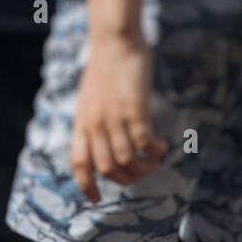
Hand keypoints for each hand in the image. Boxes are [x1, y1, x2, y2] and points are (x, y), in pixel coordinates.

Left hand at [71, 33, 167, 202]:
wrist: (114, 40)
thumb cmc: (105, 68)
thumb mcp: (90, 99)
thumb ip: (94, 122)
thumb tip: (106, 145)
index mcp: (81, 123)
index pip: (79, 163)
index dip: (86, 186)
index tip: (96, 200)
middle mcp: (94, 124)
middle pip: (107, 168)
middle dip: (127, 178)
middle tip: (142, 172)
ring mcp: (113, 117)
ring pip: (127, 159)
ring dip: (144, 167)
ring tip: (155, 160)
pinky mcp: (133, 109)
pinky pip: (144, 142)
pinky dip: (154, 151)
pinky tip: (162, 146)